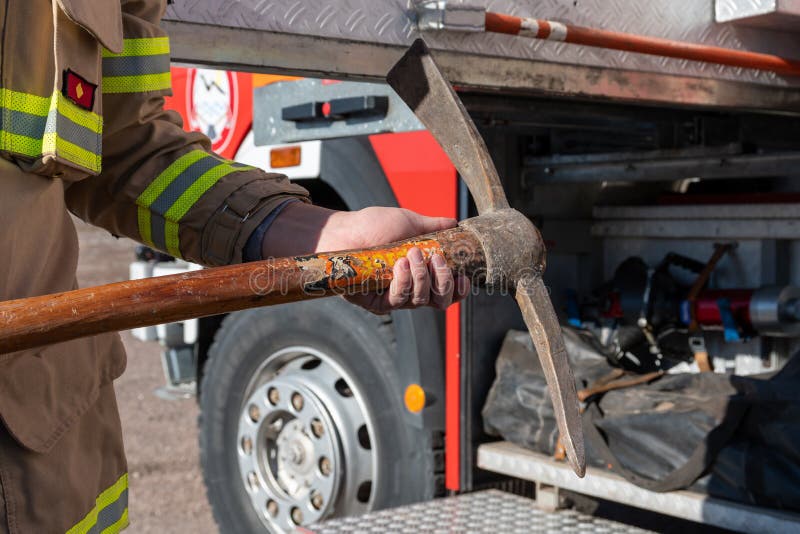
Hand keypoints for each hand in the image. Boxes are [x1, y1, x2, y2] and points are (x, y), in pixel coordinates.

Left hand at [262, 203, 469, 313]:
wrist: (342, 231)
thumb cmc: (371, 225)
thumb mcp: (408, 222)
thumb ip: (432, 226)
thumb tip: (455, 224)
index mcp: (420, 273)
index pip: (447, 291)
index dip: (459, 288)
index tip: (463, 276)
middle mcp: (409, 289)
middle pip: (439, 301)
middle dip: (444, 281)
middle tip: (438, 260)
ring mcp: (392, 297)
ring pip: (420, 300)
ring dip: (421, 277)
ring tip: (412, 253)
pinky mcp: (375, 303)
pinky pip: (397, 301)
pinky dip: (403, 282)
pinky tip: (399, 264)